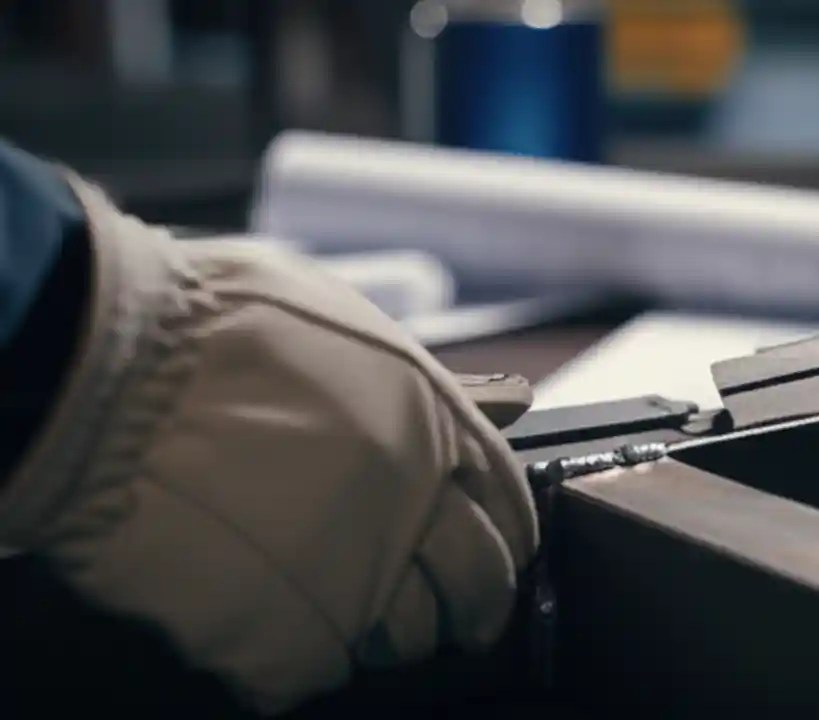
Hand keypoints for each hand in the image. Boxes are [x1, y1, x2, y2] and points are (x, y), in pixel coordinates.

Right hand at [0, 175, 537, 712]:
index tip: (493, 552)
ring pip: (408, 640)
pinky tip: (275, 616)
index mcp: (439, 428)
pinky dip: (304, 653)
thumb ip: (435, 381)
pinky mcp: (284, 637)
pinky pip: (320, 670)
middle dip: (476, 603)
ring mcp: (352, 574)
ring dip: (390, 631)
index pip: (513, 509)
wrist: (103, 371)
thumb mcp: (348, 324)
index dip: (508, 537)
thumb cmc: (217, 326)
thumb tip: (515, 400)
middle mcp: (414, 504)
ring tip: (345, 605)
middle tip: (453, 610)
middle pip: (481, 585)